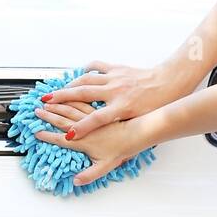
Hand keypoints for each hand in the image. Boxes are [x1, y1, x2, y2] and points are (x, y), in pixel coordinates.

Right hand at [33, 102, 141, 186]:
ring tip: (48, 99)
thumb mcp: (107, 165)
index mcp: (85, 140)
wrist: (141, 130)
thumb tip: (76, 181)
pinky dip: (75, 92)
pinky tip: (70, 86)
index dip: (48, 136)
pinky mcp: (102, 103)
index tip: (37, 133)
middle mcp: (87, 125)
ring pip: (72, 105)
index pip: (62, 138)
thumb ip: (90, 174)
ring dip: (58, 102)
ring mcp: (94, 112)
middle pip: (63, 118)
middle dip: (48, 114)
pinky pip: (84, 96)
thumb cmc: (126, 147)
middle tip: (36, 111)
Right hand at [36, 61, 185, 142]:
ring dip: (68, 86)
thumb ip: (126, 133)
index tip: (67, 135)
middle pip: (83, 94)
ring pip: (85, 80)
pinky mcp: (117, 69)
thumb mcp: (144, 122)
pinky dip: (85, 71)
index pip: (96, 119)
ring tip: (54, 92)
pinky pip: (96, 67)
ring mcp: (115, 78)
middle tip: (45, 104)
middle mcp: (116, 91)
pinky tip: (78, 75)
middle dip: (62, 99)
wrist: (172, 81)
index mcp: (123, 107)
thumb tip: (116, 149)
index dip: (81, 128)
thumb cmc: (160, 103)